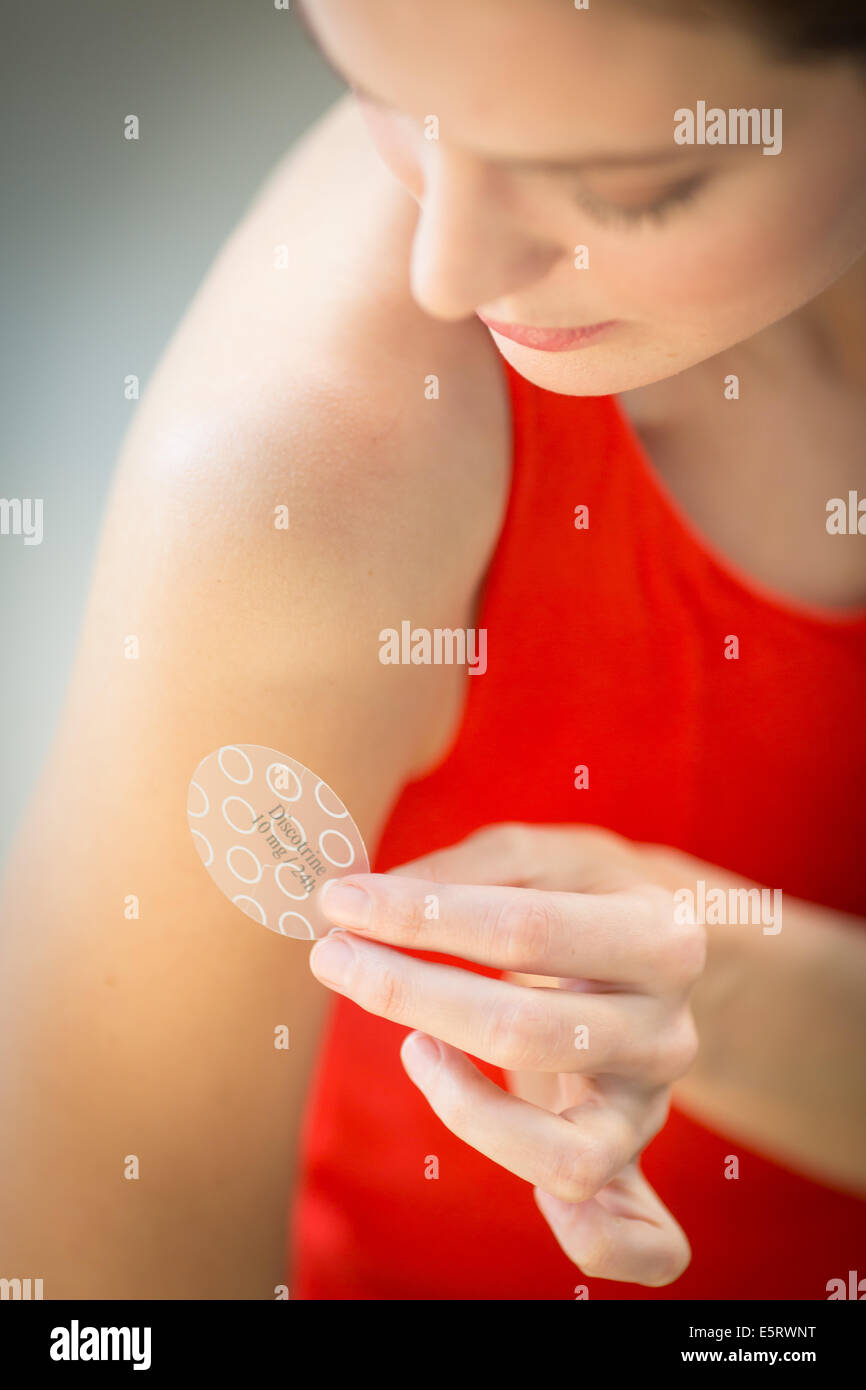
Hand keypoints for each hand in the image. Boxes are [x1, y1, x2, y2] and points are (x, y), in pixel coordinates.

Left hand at [310, 822, 705, 1286]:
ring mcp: (652, 1104)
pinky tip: (532, 1203)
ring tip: (411, 1046)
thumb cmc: (580, 896)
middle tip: (334, 955)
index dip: (421, 917)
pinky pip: (631, 1235)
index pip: (527, 929)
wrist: (656, 954)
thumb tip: (367, 898)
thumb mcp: (540, 856)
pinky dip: (592, 1238)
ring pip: (565, 1150)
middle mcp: (668, 1029)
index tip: (340, 901)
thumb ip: (462, 870)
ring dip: (460, 1108)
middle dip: (408, 991)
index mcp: (660, 936)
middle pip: (526, 1031)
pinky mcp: (630, 1156)